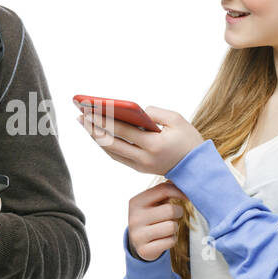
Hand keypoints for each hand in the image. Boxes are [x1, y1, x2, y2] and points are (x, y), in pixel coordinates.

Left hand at [75, 103, 203, 175]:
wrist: (197, 168)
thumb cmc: (188, 140)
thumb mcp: (176, 119)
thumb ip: (154, 112)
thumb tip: (134, 110)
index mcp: (154, 145)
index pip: (122, 131)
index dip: (104, 120)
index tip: (89, 109)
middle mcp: (144, 158)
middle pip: (111, 143)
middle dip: (93, 129)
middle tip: (80, 115)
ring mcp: (140, 166)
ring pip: (111, 152)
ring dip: (96, 137)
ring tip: (85, 123)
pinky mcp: (139, 169)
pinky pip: (117, 156)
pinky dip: (105, 145)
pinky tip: (97, 134)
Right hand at [127, 181, 185, 261]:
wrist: (137, 244)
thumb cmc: (150, 219)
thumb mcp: (151, 204)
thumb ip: (164, 192)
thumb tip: (182, 180)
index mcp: (136, 202)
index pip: (163, 190)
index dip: (179, 192)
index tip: (187, 197)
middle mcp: (134, 218)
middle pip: (170, 209)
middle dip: (178, 213)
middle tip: (174, 216)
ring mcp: (138, 235)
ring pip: (172, 226)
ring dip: (174, 228)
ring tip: (167, 228)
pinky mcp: (144, 250)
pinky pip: (170, 241)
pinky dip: (171, 240)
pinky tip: (164, 239)